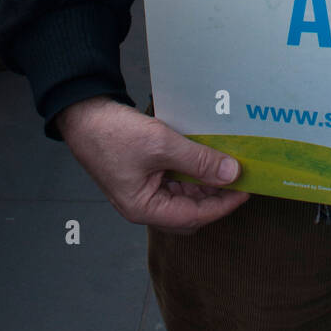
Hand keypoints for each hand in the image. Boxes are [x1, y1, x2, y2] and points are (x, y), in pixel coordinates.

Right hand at [56, 96, 248, 233]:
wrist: (84, 114)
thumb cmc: (113, 134)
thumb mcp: (161, 145)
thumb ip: (198, 161)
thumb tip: (231, 174)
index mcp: (143, 209)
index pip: (193, 216)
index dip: (223, 205)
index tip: (246, 192)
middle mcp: (144, 205)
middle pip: (190, 211)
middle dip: (215, 197)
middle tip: (240, 179)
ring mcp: (143, 190)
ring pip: (184, 195)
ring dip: (205, 182)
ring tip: (227, 166)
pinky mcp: (144, 175)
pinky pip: (175, 180)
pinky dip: (192, 171)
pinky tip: (205, 157)